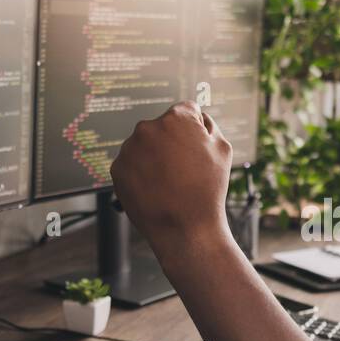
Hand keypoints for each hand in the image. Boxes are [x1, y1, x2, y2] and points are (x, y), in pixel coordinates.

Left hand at [109, 101, 232, 252]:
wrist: (185, 229)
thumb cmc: (207, 190)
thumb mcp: (222, 149)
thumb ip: (208, 124)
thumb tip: (196, 116)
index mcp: (175, 118)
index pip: (186, 111)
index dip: (195, 130)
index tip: (196, 148)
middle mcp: (147, 127)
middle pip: (162, 128)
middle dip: (171, 143)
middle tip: (184, 170)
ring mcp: (129, 149)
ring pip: (145, 146)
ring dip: (154, 158)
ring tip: (170, 183)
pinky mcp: (117, 169)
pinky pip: (132, 164)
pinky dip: (142, 173)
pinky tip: (156, 189)